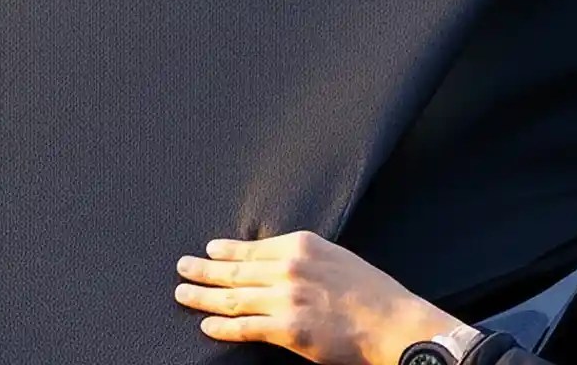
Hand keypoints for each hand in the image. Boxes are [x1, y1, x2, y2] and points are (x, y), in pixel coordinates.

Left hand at [174, 231, 466, 364]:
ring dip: (203, 296)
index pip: (251, 249)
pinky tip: (206, 325)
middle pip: (235, 271)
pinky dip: (223, 326)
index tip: (208, 250)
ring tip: (182, 293)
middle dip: (204, 270)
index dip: (226, 251)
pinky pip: (246, 327)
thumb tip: (275, 260)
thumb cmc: (371, 292)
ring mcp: (287, 299)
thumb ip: (303, 256)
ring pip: (233, 297)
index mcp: (301, 245)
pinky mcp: (288, 329)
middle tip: (182, 268)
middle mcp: (289, 268)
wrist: (394, 323)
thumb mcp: (335, 257)